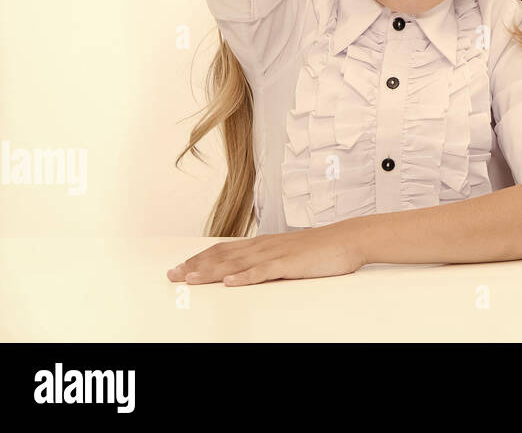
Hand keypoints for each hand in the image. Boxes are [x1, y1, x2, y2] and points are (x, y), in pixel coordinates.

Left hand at [166, 224, 367, 286]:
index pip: (224, 250)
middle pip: (223, 256)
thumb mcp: (289, 253)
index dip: (200, 259)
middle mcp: (265, 246)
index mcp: (264, 244)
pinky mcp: (289, 263)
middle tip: (173, 275)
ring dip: (211, 271)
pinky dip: (245, 276)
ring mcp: (276, 253)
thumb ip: (268, 260)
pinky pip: (263, 271)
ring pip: (237, 263)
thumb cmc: (322, 249)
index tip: (180, 267)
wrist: (348, 239)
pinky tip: (230, 282)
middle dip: (196, 265)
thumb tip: (247, 270)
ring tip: (190, 279)